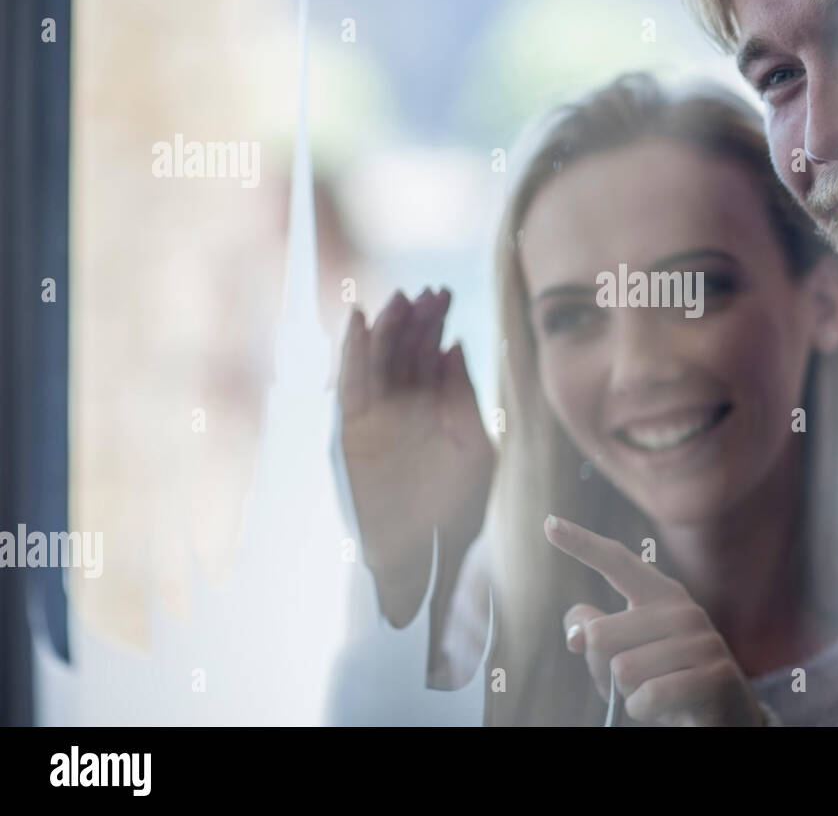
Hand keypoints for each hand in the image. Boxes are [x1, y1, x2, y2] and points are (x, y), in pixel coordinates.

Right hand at [339, 287, 493, 625]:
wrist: (424, 559)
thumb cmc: (456, 512)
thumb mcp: (475, 448)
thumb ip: (464, 398)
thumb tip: (455, 347)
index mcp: (433, 412)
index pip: (430, 357)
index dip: (435, 325)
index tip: (444, 294)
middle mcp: (401, 412)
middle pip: (403, 353)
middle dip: (414, 321)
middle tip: (428, 290)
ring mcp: (375, 421)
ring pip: (376, 363)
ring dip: (385, 330)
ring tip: (400, 299)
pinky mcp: (350, 433)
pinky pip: (349, 386)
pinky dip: (352, 353)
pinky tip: (359, 321)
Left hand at [544, 514, 765, 726]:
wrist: (726, 716)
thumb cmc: (666, 681)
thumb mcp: (626, 656)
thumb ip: (597, 636)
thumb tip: (578, 635)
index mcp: (660, 595)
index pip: (617, 563)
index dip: (582, 544)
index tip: (549, 524)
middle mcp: (683, 609)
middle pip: (600, 635)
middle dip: (603, 671)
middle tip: (637, 683)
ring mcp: (703, 641)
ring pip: (623, 671)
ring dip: (628, 696)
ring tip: (656, 694)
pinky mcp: (715, 676)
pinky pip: (649, 696)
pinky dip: (645, 712)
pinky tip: (668, 711)